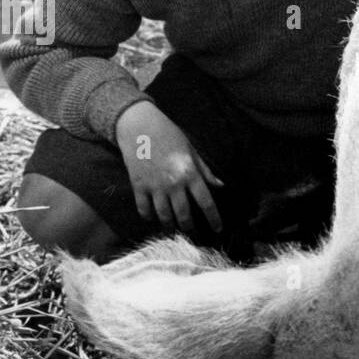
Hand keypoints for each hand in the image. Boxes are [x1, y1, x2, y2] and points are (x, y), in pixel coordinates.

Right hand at [114, 100, 223, 235]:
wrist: (139, 126)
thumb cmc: (169, 135)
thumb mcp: (191, 150)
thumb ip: (205, 170)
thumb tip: (220, 185)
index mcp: (190, 173)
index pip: (206, 202)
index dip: (214, 218)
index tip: (218, 229)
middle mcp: (174, 183)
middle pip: (184, 215)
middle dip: (190, 228)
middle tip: (192, 232)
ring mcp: (155, 187)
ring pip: (164, 216)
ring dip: (170, 226)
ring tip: (173, 230)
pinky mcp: (139, 186)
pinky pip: (144, 209)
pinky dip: (149, 217)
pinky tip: (153, 218)